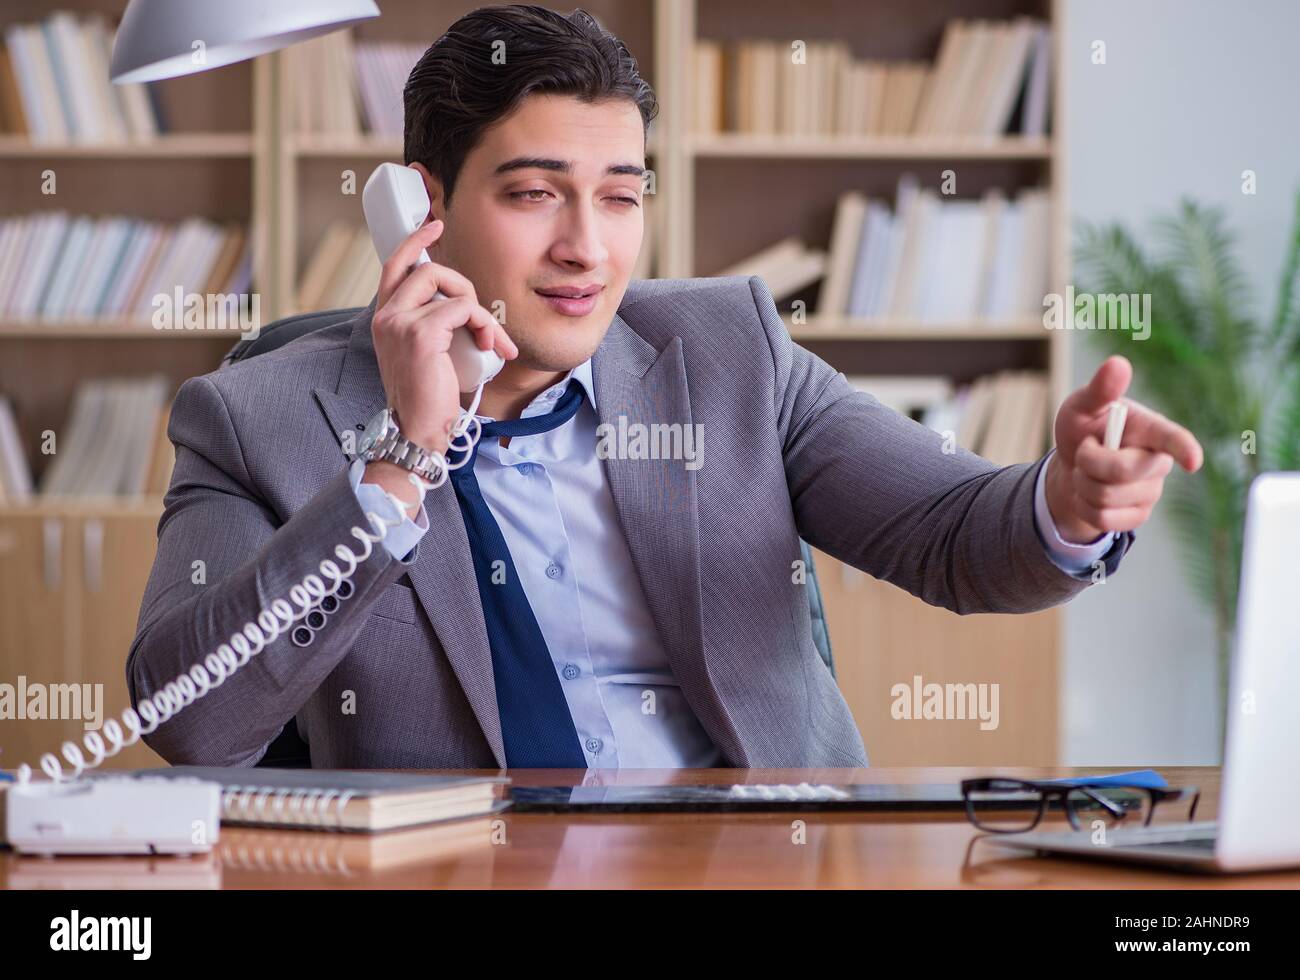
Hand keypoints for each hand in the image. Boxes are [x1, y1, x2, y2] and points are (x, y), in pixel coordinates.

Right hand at [370, 218, 516, 452]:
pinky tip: (489, 347)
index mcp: (385, 320)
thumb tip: (466, 308)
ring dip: (480, 312)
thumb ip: (435, 325)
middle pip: (427, 270)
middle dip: (463, 286)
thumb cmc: (429, 400)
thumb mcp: (428, 354)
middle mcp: (386, 317)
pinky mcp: (420, 335)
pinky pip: (464, 309)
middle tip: (481, 320)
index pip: (394, 267)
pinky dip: (485, 325)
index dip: (415, 242)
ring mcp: (400, 324)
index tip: (435, 226)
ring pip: (450, 289)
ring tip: (489, 339)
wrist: (418, 431)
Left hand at [1045, 355, 1202, 541]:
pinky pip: (1103, 520)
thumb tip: (1118, 363)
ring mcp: (1150, 492)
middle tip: (1083, 451)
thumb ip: (1100, 390)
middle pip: (1122, 471)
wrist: (1071, 466)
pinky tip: (1087, 494)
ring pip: (1107, 498)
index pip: (1173, 439)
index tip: (1191, 459)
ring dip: (1082, 484)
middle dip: (1088, 462)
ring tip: (1085, 471)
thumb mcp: (1082, 406)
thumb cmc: (1082, 429)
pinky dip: (1083, 507)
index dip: (1184, 448)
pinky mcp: (1137, 517)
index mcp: (1152, 430)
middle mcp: (1158, 462)